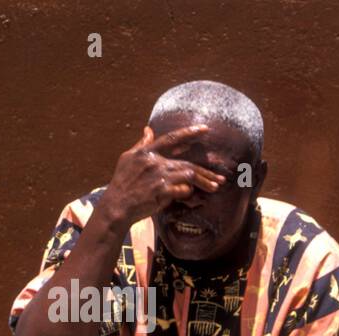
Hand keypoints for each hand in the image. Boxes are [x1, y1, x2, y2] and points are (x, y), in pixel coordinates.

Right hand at [98, 125, 225, 229]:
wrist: (117, 205)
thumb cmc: (123, 182)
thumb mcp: (128, 158)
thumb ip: (141, 144)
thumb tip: (148, 129)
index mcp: (147, 152)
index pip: (172, 138)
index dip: (189, 133)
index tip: (205, 129)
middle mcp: (154, 162)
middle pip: (187, 163)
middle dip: (207, 171)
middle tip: (221, 178)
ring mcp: (159, 176)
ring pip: (189, 175)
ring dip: (205, 182)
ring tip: (216, 187)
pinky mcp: (162, 191)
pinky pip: (183, 190)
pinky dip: (189, 192)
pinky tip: (193, 195)